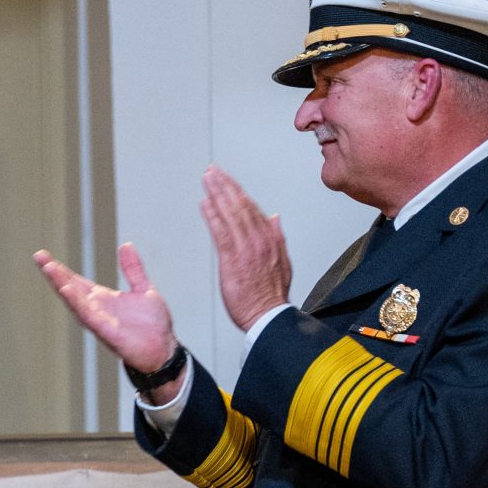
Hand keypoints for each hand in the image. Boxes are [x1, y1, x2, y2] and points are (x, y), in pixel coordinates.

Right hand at [32, 243, 180, 387]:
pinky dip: (76, 302)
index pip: (76, 281)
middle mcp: (95, 309)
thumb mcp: (144, 289)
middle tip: (39, 256)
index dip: (60, 269)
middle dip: (54, 273)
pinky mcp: (106, 331)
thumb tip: (125, 245)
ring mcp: (98, 320)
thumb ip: (133, 269)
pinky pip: (88, 315)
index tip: (44, 255)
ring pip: (74, 301)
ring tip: (49, 268)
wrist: (164, 350)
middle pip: (69, 288)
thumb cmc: (153, 326)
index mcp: (102, 299)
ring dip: (61, 284)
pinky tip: (66, 290)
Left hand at [199, 167, 292, 331]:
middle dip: (225, 185)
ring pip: (230, 214)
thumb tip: (274, 217)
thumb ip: (277, 237)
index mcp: (269, 238)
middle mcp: (258, 239)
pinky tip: (205, 204)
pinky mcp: (232, 260)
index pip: (251, 207)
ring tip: (207, 179)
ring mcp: (245, 248)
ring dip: (217, 194)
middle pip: (239, 205)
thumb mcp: (282, 261)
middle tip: (212, 171)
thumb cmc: (271, 294)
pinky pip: (221, 233)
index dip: (237, 190)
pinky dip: (213, 216)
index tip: (226, 179)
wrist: (268, 315)